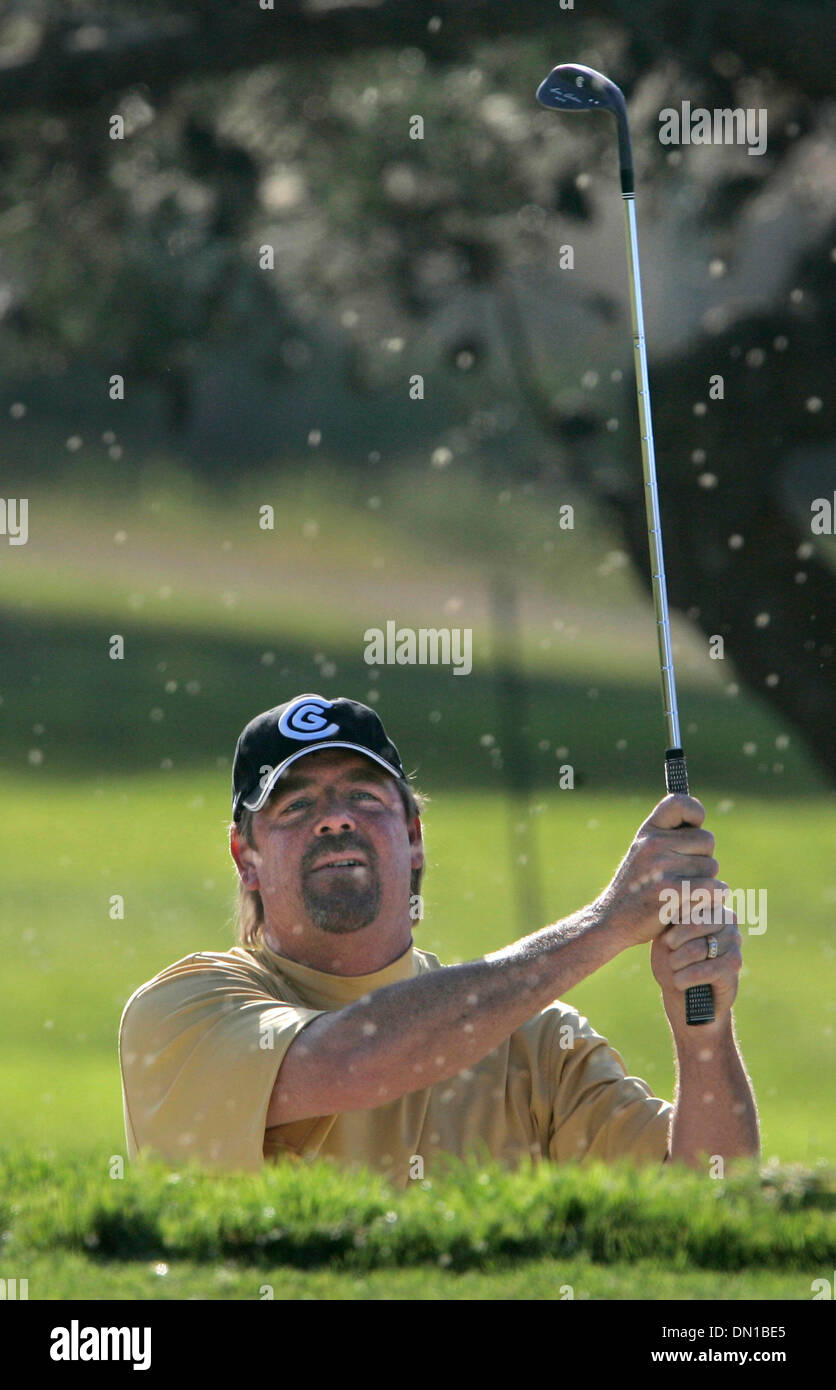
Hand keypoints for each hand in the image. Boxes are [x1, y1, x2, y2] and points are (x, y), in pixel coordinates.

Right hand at [594, 793, 727, 949]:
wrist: (612, 921)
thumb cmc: (637, 887)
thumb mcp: (643, 852)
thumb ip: (668, 836)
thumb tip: (699, 820)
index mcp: (647, 831)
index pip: (680, 802)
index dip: (694, 812)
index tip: (693, 827)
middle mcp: (653, 844)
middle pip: (707, 840)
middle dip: (703, 858)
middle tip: (684, 875)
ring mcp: (662, 868)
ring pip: (712, 866)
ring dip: (707, 881)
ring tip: (683, 892)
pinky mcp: (672, 893)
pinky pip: (715, 888)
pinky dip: (714, 897)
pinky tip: (700, 904)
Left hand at [651, 903, 742, 1034]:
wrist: (685, 998)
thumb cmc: (672, 962)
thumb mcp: (664, 938)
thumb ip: (669, 919)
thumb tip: (670, 899)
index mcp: (709, 905)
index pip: (687, 906)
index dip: (671, 925)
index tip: (665, 942)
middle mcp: (727, 918)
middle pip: (692, 925)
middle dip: (673, 946)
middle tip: (668, 958)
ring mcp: (734, 941)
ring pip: (695, 949)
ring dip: (676, 964)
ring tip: (674, 971)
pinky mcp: (735, 965)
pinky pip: (704, 970)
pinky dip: (685, 978)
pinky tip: (679, 982)